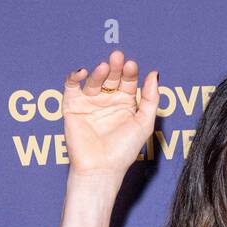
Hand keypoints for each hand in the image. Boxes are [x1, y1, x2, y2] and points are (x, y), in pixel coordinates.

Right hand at [64, 50, 159, 178]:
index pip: (127, 81)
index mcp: (125, 103)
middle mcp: (107, 100)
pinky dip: (75, 77)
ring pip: (94, 80)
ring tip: (104, 67)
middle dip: (114, 67)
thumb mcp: (143, 124)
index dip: (129, 72)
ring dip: (99, 73)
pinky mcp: (73, 106)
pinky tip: (83, 72)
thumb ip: (151, 99)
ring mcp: (90, 102)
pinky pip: (72, 86)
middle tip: (117, 58)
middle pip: (111, 77)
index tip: (131, 65)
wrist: (101, 169)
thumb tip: (154, 74)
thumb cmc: (124, 151)